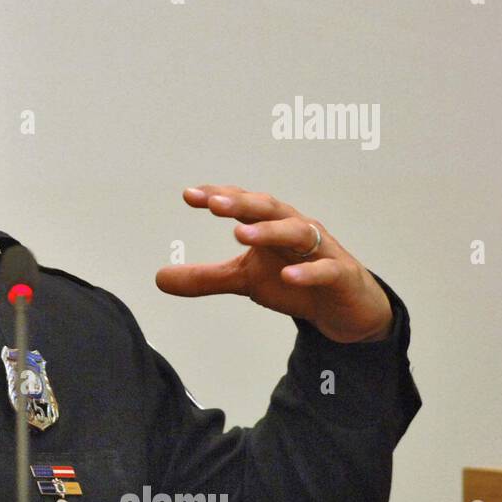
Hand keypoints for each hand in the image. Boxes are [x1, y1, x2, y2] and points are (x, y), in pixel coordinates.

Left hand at [154, 185, 393, 343]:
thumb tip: (158, 277)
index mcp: (270, 224)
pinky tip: (287, 275)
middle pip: (269, 208)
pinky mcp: (341, 275)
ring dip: (269, 231)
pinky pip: (326, 269)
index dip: (219, 196)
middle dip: (242, 203)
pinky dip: (307, 270)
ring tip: (241, 235)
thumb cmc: (292, 280)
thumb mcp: (243, 280)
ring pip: (298, 231)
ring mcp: (322, 249)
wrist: (343, 308)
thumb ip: (204, 277)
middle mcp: (296, 228)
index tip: (189, 194)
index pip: (243, 204)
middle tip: (214, 204)